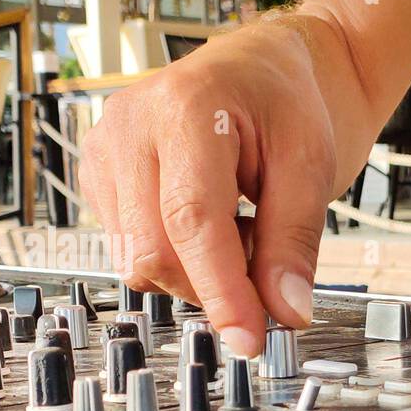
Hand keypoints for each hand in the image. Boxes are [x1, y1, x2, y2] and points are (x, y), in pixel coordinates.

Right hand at [78, 18, 336, 356]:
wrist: (264, 71)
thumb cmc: (287, 104)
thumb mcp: (311, 166)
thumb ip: (294, 242)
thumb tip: (284, 312)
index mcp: (186, 108)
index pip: (191, 221)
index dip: (220, 290)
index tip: (248, 339)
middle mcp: (130, 126)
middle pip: (154, 251)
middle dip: (212, 285)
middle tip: (265, 270)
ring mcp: (105, 150)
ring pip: (137, 260)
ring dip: (195, 272)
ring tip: (239, 227)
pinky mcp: (99, 176)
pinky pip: (129, 249)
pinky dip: (175, 257)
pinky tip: (209, 223)